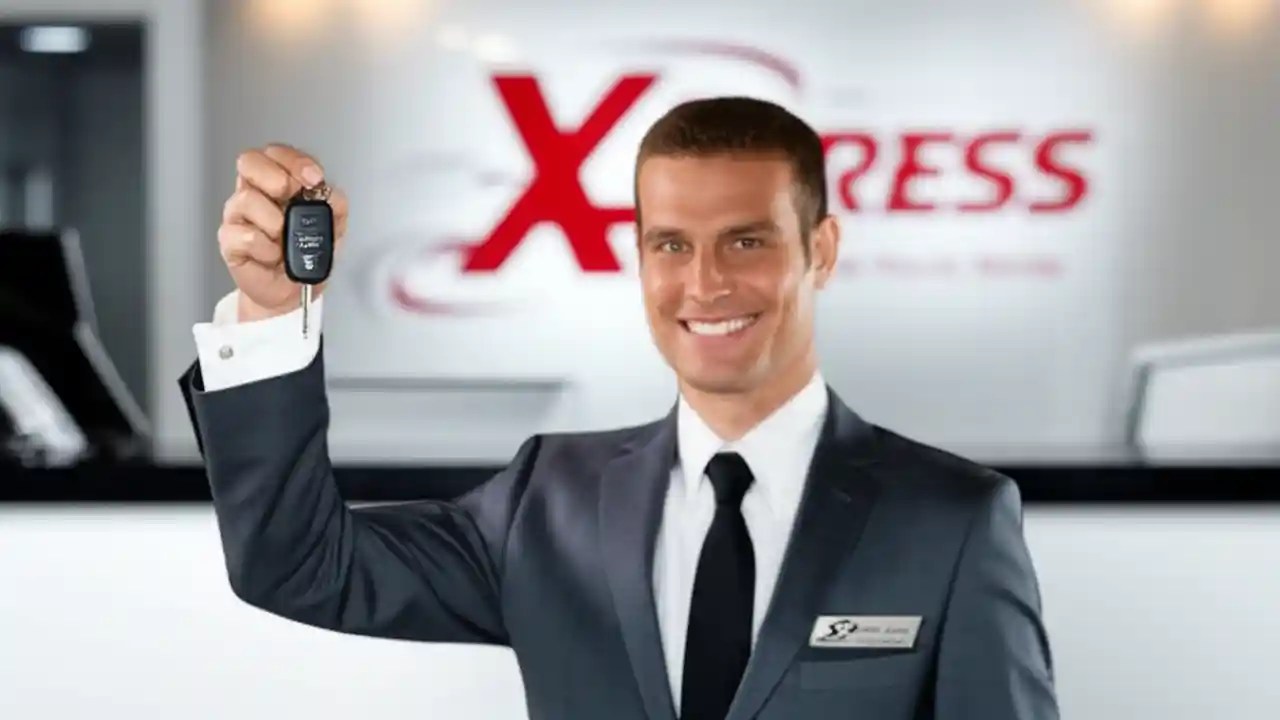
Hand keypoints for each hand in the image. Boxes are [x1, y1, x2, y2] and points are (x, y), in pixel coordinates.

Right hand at [218, 143, 349, 321]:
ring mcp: (238, 215)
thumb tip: (327, 191)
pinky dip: (266, 248)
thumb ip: (334, 203)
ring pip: (247, 199)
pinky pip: (246, 236)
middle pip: (249, 161)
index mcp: (277, 181)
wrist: (294, 290)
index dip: (295, 161)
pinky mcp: (230, 241)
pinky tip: (273, 255)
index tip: (314, 178)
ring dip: (275, 222)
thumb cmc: (306, 253)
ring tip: (284, 239)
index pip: (277, 153)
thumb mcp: (333, 225)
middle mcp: (254, 192)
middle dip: (275, 176)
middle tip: (289, 197)